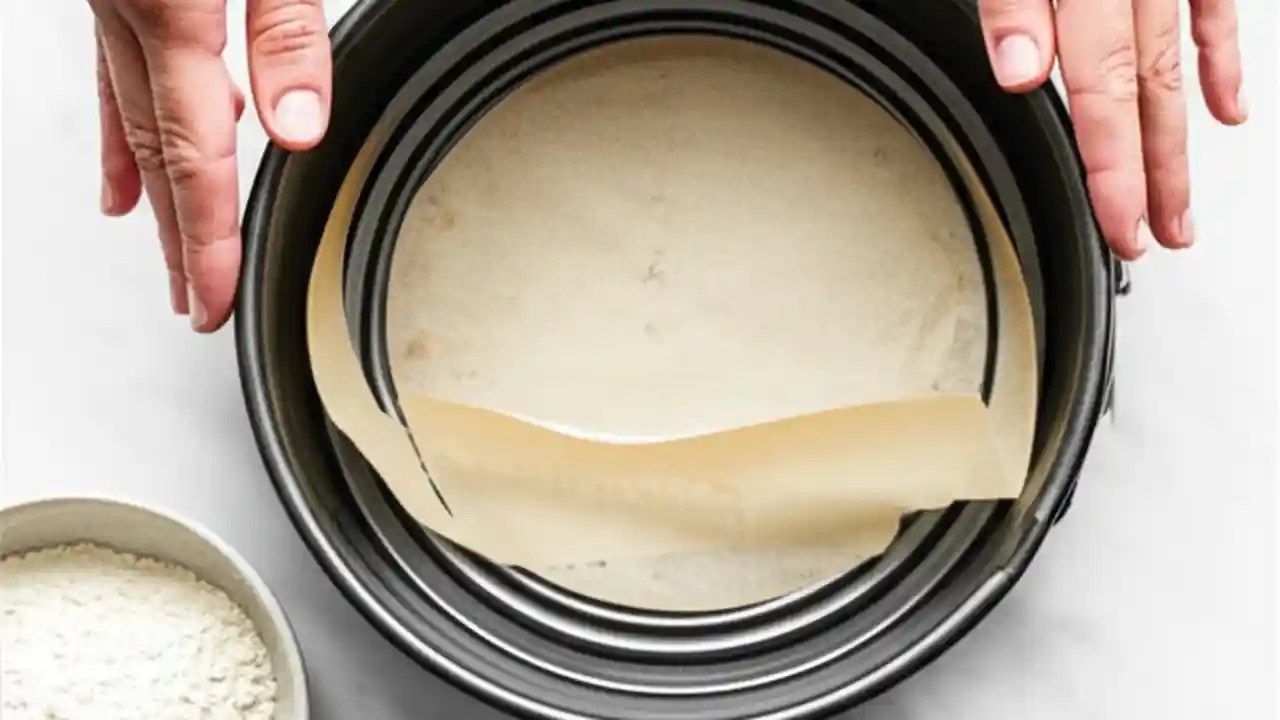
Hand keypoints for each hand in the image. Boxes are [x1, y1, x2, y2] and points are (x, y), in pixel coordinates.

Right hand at [91, 0, 330, 330]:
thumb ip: (288, 36)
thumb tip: (297, 129)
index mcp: (169, 8)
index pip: (194, 154)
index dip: (206, 240)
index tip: (215, 301)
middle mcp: (123, 8)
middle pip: (156, 153)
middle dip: (180, 240)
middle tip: (198, 305)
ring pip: (130, 118)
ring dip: (154, 197)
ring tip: (173, 257)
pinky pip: (113, 74)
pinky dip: (123, 132)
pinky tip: (127, 174)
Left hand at [979, 0, 1245, 258]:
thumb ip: (1013, 5)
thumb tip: (1020, 72)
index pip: (1104, 93)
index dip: (1114, 169)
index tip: (1123, 228)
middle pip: (1147, 95)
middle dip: (1151, 177)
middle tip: (1153, 239)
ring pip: (1174, 67)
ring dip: (1176, 142)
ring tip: (1178, 204)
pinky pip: (1213, 10)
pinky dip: (1219, 62)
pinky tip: (1226, 110)